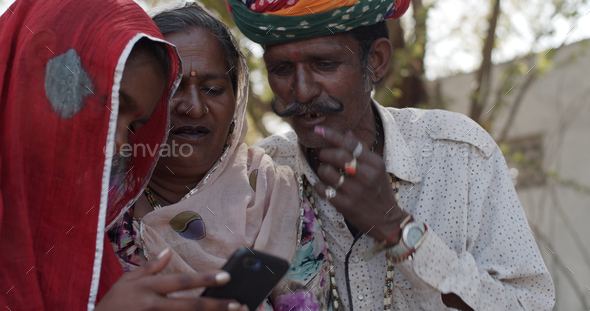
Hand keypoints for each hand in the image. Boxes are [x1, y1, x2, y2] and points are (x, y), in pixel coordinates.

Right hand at [96, 249, 248, 310]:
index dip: (204, 279)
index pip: (181, 281)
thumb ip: (148, 269)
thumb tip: (167, 253)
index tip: (225, 276)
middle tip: (239, 303)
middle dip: (216, 305)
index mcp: (147, 288)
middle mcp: (152, 306)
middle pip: (190, 306)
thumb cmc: (112, 305)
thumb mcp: (125, 282)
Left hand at [312, 126, 408, 244]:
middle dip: (324, 153)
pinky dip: (320, 186)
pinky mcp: (346, 205)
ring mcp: (356, 191)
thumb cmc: (379, 190)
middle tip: (323, 155)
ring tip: (327, 173)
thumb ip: (361, 150)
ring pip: (327, 172)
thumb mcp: (377, 169)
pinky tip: (324, 186)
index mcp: (375, 163)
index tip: (317, 129)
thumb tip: (347, 133)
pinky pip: (323, 189)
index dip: (331, 135)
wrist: (386, 220)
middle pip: (337, 155)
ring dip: (322, 170)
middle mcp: (366, 176)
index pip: (350, 144)